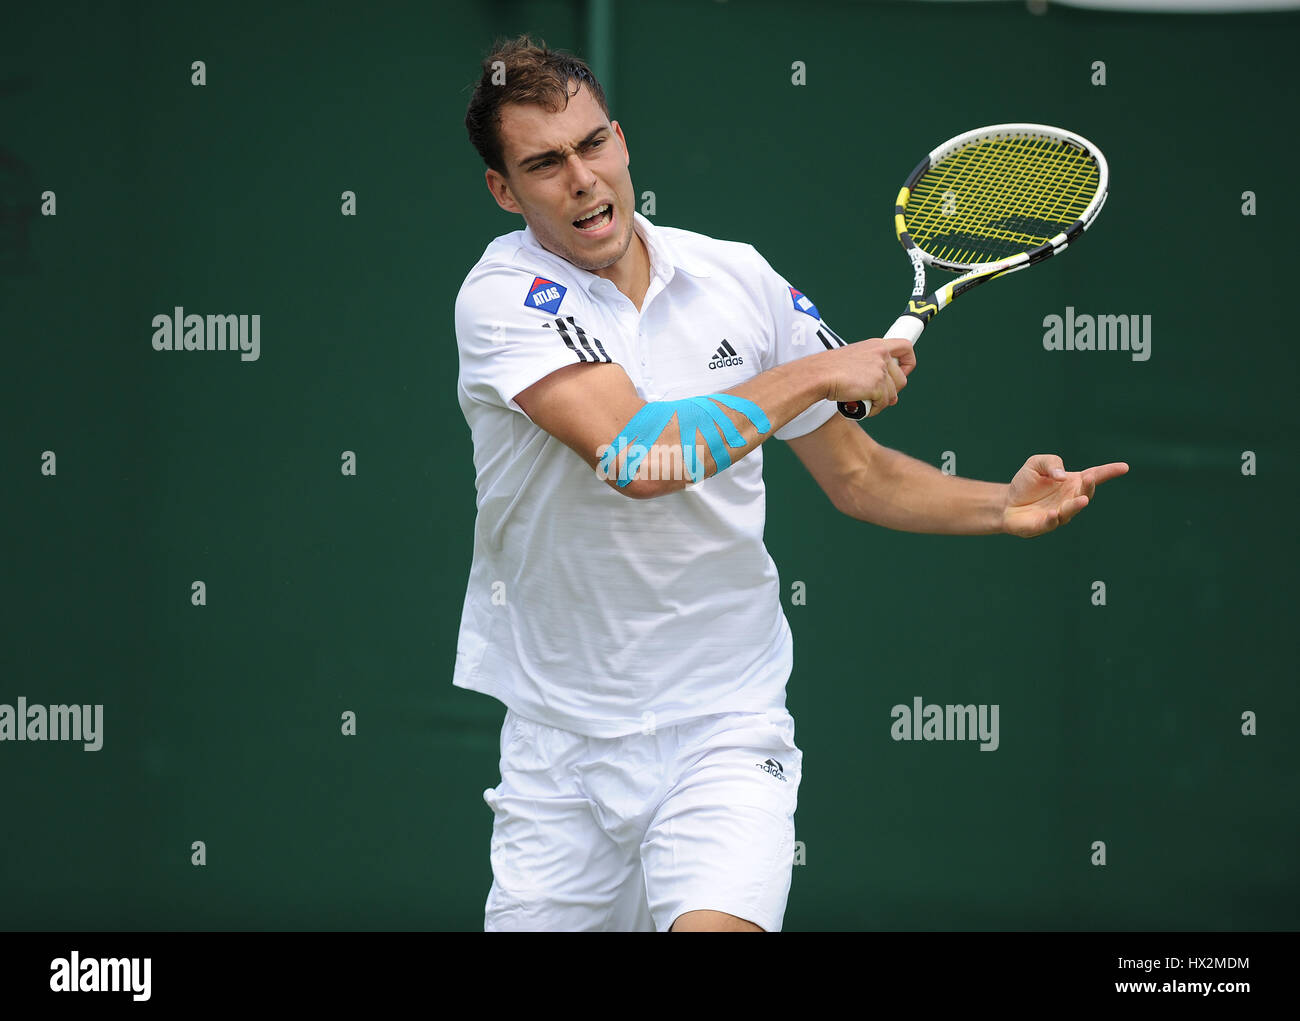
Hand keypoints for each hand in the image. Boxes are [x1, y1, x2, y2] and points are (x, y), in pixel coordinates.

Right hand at [823, 337, 915, 415]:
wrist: (819, 375)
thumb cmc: (830, 369)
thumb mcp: (855, 361)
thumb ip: (874, 373)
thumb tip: (893, 398)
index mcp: (876, 345)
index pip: (905, 347)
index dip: (908, 362)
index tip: (902, 372)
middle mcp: (882, 355)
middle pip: (902, 379)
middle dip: (891, 391)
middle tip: (876, 396)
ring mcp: (880, 370)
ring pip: (892, 395)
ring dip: (879, 402)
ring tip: (862, 401)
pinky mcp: (877, 386)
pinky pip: (883, 404)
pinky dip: (872, 409)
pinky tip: (860, 405)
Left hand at [1002, 454, 1128, 537]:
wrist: (1006, 502)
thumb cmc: (1026, 483)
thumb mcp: (1036, 463)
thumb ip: (1051, 462)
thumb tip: (1062, 475)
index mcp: (1073, 483)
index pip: (1095, 476)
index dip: (1109, 472)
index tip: (1124, 467)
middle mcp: (1070, 499)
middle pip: (1085, 494)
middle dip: (1088, 487)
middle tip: (1089, 478)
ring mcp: (1059, 513)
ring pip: (1070, 511)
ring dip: (1076, 505)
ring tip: (1081, 500)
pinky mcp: (1043, 525)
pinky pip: (1050, 523)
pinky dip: (1052, 519)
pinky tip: (1054, 513)